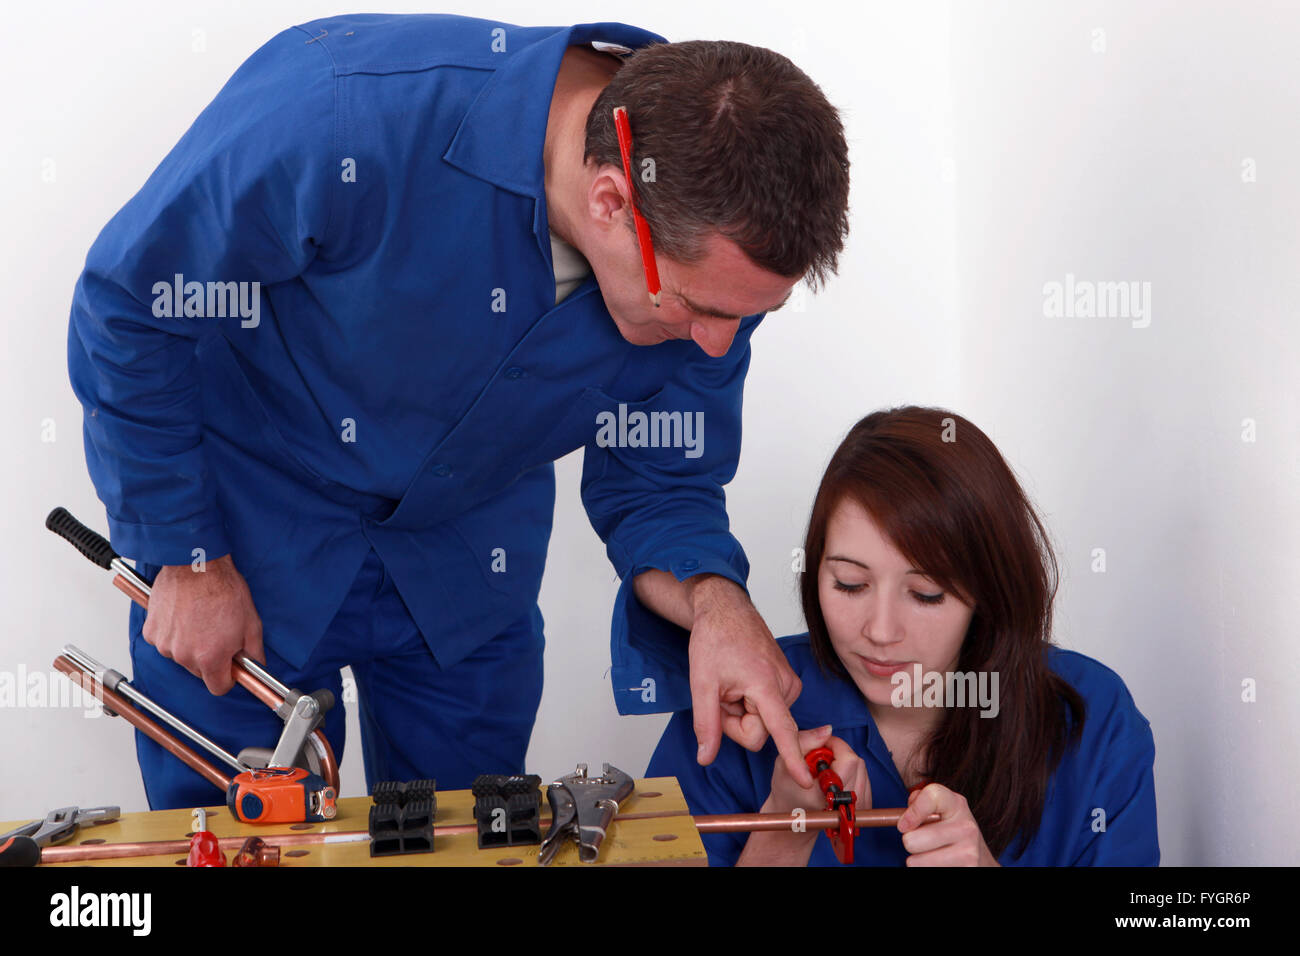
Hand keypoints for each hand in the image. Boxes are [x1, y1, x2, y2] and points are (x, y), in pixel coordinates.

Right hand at [142, 553, 263, 694]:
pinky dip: (174, 633)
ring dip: (190, 644)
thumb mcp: (252, 623)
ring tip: (201, 619)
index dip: (228, 677)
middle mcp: (184, 655)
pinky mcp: (151, 631)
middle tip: (218, 634)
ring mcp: (165, 644)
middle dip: (210, 658)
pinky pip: (165, 641)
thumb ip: (253, 651)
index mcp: (210, 658)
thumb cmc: (223, 589)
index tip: (231, 666)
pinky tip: (184, 615)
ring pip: (181, 656)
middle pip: (200, 671)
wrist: (196, 565)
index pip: (218, 687)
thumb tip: (255, 665)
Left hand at [686, 575, 811, 787]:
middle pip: (760, 732)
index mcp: (766, 683)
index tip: (806, 779)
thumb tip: (706, 758)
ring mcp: (789, 685)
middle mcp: (785, 685)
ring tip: (732, 684)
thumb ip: (706, 724)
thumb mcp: (701, 683)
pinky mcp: (788, 685)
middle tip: (722, 694)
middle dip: (735, 721)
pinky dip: (750, 704)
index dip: (792, 757)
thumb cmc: (715, 639)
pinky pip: (767, 712)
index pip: (781, 729)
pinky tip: (742, 683)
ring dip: (742, 711)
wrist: (727, 611)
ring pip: (764, 724)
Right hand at [737, 726, 869, 865]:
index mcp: (826, 794)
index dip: (836, 746)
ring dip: (847, 763)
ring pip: (863, 770)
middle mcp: (844, 804)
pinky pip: (866, 780)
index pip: (849, 761)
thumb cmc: (786, 790)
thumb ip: (806, 742)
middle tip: (821, 758)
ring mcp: (855, 809)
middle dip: (840, 753)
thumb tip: (828, 730)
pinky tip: (837, 777)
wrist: (794, 817)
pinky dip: (854, 773)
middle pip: (857, 764)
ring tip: (827, 769)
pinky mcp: (862, 809)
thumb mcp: (784, 763)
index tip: (820, 747)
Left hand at [896, 782, 999, 865]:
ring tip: (932, 853)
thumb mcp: (938, 809)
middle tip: (921, 840)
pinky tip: (941, 863)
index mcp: (956, 805)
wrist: (978, 856)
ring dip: (917, 860)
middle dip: (909, 841)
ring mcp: (968, 852)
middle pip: (912, 840)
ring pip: (916, 862)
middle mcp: (965, 827)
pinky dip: (927, 869)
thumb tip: (905, 819)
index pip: (932, 797)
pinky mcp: (967, 871)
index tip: (902, 825)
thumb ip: (918, 803)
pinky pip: (925, 872)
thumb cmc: (948, 828)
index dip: (912, 811)